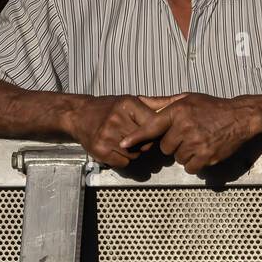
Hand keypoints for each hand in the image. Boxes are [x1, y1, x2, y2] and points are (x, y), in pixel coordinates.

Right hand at [65, 93, 184, 168]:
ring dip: (134, 152)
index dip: (155, 131)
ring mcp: (107, 135)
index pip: (154, 125)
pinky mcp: (99, 150)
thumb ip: (159, 103)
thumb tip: (183, 99)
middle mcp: (116, 119)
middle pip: (146, 142)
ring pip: (136, 154)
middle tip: (132, 135)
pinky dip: (122, 159)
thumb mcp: (133, 100)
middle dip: (144, 143)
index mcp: (127, 105)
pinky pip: (123, 162)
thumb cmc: (110, 107)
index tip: (150, 130)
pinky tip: (115, 148)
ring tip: (123, 141)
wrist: (78, 114)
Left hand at [120, 93, 260, 174]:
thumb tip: (141, 100)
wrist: (241, 117)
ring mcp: (197, 143)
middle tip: (189, 134)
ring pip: (178, 158)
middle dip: (174, 144)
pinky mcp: (207, 156)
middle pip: (165, 147)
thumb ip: (163, 103)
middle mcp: (185, 127)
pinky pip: (190, 167)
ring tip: (199, 141)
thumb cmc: (212, 107)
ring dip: (185, 154)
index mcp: (178, 111)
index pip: (152, 126)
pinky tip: (203, 152)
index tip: (124, 144)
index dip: (137, 136)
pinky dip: (194, 163)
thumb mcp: (188, 99)